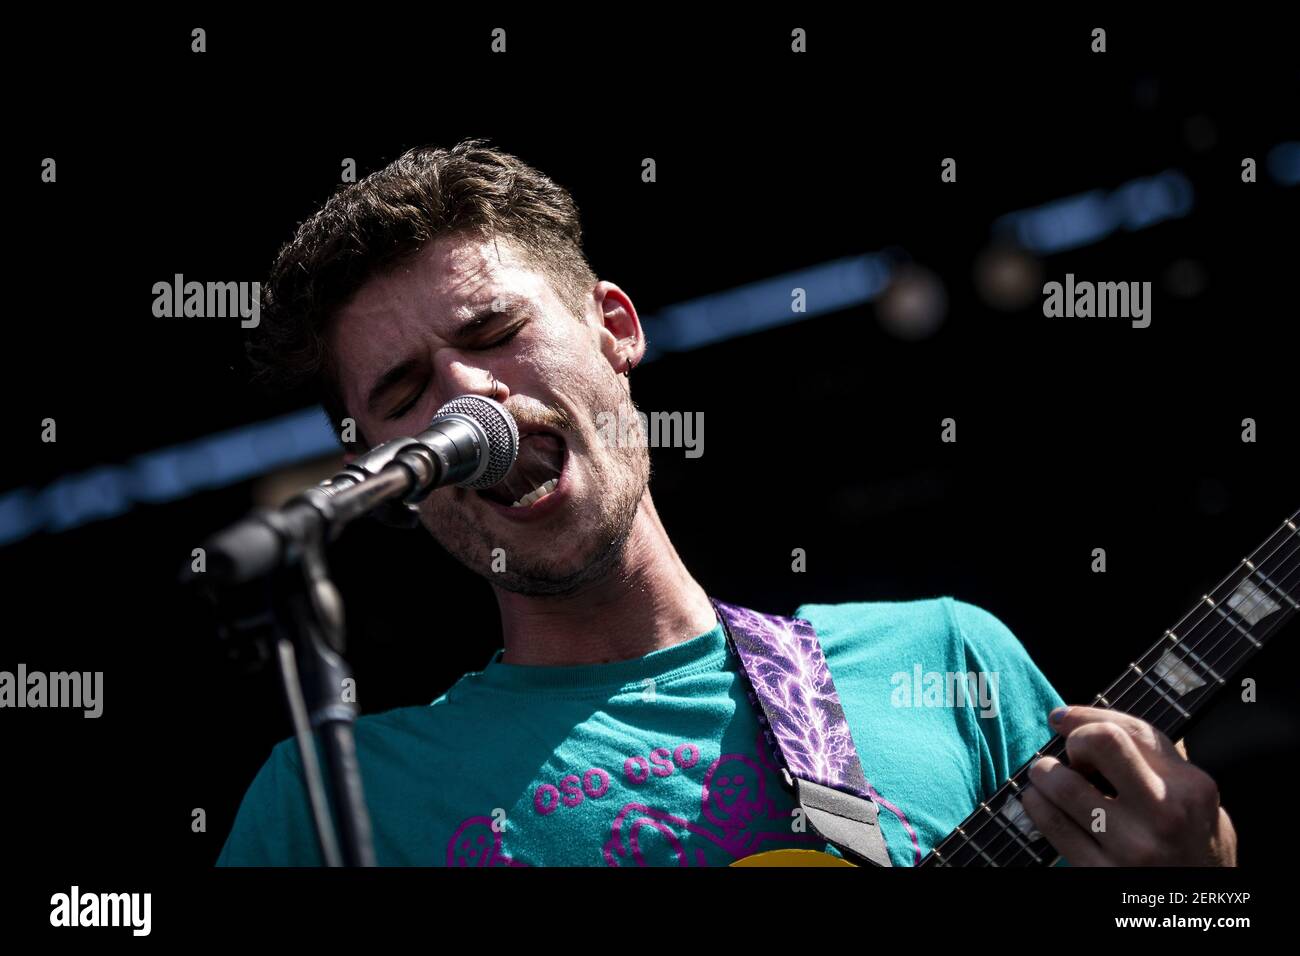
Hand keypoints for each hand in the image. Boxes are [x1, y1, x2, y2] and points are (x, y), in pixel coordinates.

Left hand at [1020, 705, 1236, 865]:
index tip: (1061, 719)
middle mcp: (1164, 814)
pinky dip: (1036, 805)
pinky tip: (1039, 802)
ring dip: (1043, 774)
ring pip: (1064, 786)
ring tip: (1046, 777)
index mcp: (1191, 787)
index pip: (1128, 730)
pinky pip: (1053, 826)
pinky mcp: (1102, 872)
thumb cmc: (1192, 843)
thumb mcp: (1194, 797)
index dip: (1084, 717)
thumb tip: (1077, 719)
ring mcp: (1132, 847)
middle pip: (1099, 743)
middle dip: (1074, 741)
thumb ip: (1155, 758)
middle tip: (1070, 757)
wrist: (1197, 906)